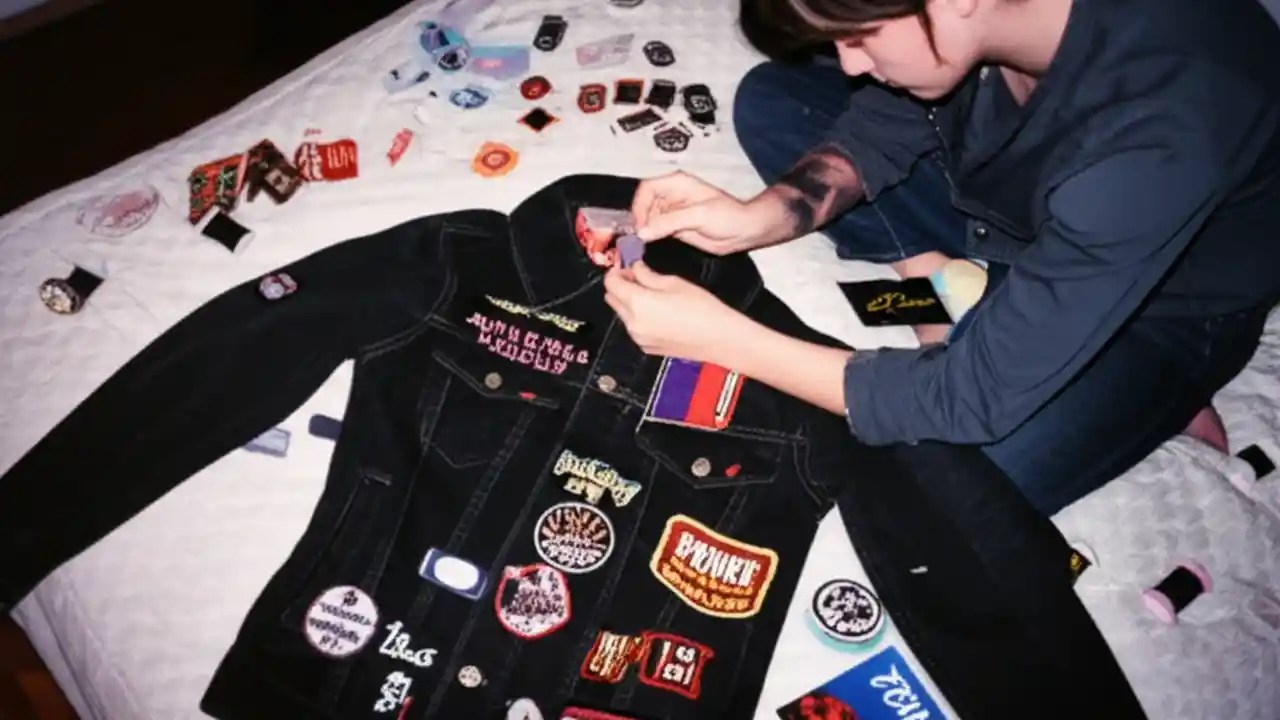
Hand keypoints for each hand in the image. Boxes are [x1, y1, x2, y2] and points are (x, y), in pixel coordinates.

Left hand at [603, 262, 746, 363]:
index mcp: (637, 303)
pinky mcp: (646, 347)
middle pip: (611, 299)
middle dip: (620, 286)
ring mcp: (638, 338)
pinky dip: (638, 317)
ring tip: (650, 294)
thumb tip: (635, 268)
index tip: (626, 266)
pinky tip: (658, 312)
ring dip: (629, 302)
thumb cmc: (702, 309)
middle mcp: (632, 323)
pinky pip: (633, 328)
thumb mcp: (674, 282)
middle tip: (637, 277)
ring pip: (622, 314)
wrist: (719, 339)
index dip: (616, 271)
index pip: (611, 283)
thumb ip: (647, 275)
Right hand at [630, 171, 785, 254]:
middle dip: (638, 220)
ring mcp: (671, 213)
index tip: (640, 225)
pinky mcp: (674, 228)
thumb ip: (669, 222)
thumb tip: (642, 232)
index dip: (639, 205)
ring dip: (642, 231)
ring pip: (647, 219)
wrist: (744, 231)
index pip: (647, 189)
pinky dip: (650, 238)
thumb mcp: (698, 215)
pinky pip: (655, 231)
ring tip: (639, 245)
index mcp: (677, 184)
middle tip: (637, 239)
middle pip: (643, 204)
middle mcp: (671, 196)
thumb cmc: (727, 216)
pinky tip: (647, 247)